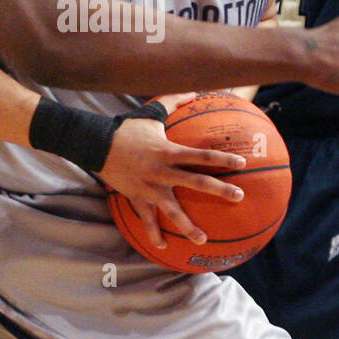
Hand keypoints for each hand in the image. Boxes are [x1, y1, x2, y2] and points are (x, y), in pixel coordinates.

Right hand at [98, 93, 246, 250]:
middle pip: (196, 182)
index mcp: (168, 151)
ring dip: (187, 226)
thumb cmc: (126, 129)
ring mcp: (149, 187)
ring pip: (171, 210)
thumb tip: (194, 90)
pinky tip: (161, 247)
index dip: (222, 158)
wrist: (95, 144)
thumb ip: (174, 101)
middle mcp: (162, 171)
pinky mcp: (136, 197)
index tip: (242, 163)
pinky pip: (146, 219)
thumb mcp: (150, 113)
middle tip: (239, 197)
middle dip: (219, 190)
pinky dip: (153, 233)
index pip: (201, 155)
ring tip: (203, 240)